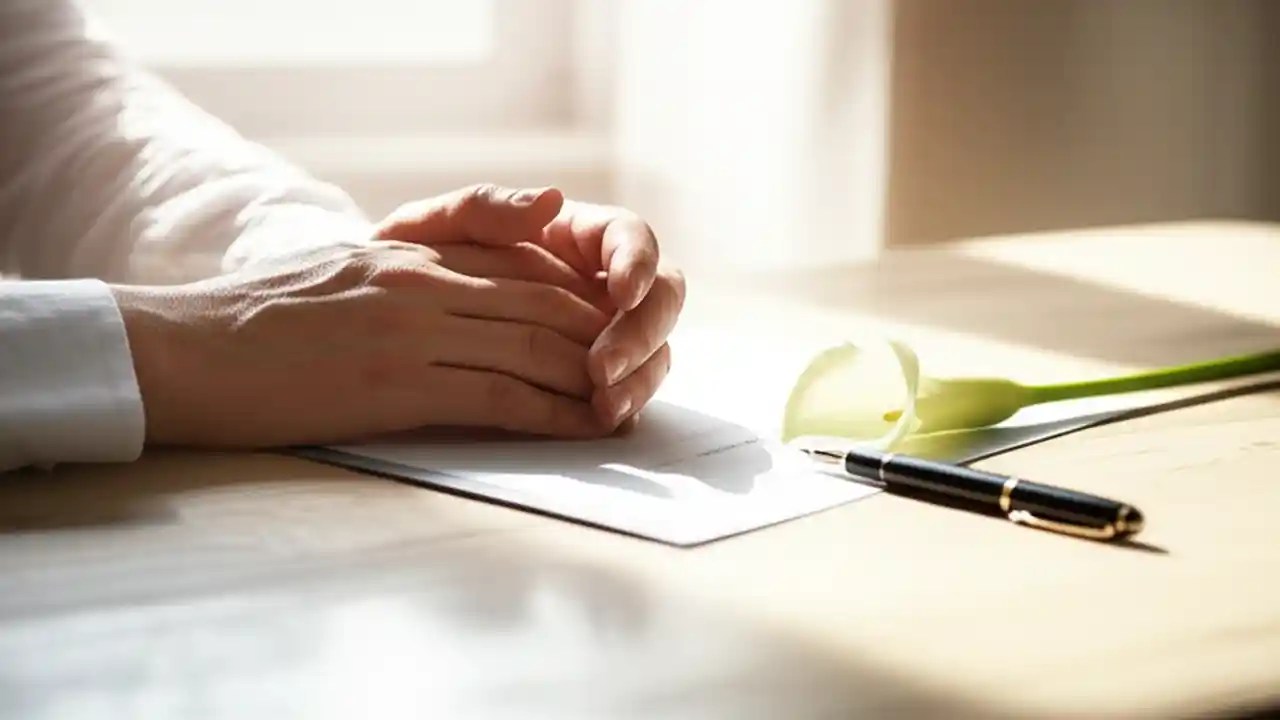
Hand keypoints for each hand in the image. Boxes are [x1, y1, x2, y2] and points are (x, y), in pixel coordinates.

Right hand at [112, 241, 612, 446]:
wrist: (185, 348)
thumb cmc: (252, 318)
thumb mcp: (335, 269)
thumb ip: (398, 267)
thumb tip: (442, 291)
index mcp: (407, 252)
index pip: (517, 263)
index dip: (573, 295)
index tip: (607, 323)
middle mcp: (421, 283)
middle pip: (540, 302)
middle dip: (597, 336)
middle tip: (636, 364)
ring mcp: (412, 331)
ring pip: (532, 347)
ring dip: (590, 377)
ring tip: (626, 402)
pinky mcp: (397, 385)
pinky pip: (498, 396)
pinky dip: (551, 414)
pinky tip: (583, 428)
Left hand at [377, 184, 686, 429]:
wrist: (377, 321)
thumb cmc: (408, 266)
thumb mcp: (430, 231)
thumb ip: (483, 208)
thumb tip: (551, 197)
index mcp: (572, 236)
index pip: (630, 236)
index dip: (638, 261)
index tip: (623, 291)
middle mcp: (600, 282)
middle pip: (660, 296)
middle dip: (641, 332)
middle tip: (603, 367)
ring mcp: (606, 331)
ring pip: (655, 348)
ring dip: (639, 376)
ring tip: (604, 406)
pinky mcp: (599, 377)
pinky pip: (631, 386)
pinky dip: (624, 402)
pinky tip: (600, 421)